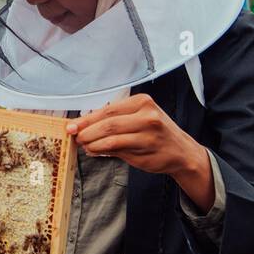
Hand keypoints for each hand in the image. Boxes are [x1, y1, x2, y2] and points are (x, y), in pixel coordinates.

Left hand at [66, 93, 214, 211]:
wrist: (181, 152)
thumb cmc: (155, 133)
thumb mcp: (138, 119)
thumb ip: (113, 121)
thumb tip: (83, 126)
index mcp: (142, 102)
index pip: (108, 110)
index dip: (87, 119)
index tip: (72, 125)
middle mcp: (147, 115)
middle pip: (108, 122)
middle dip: (86, 130)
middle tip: (74, 136)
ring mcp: (149, 133)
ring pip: (111, 137)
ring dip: (92, 142)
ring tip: (83, 144)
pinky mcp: (147, 149)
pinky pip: (118, 149)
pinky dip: (101, 150)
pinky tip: (94, 150)